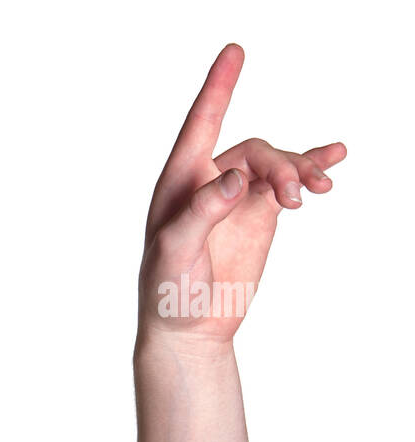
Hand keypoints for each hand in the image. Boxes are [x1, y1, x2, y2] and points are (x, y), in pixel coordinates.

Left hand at [138, 43, 345, 348]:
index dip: (217, 88)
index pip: (199, 126)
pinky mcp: (257, 214)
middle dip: (281, 165)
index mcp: (178, 184)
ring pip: (276, 164)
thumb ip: (200, 212)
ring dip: (300, 170)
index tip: (234, 52)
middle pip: (254, 150)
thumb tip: (233, 176)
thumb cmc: (167, 292)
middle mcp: (207, 182)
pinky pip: (288, 181)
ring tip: (318, 192)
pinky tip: (335, 157)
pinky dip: (313, 166)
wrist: (188, 328)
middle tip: (297, 195)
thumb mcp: (174, 253)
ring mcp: (235, 196)